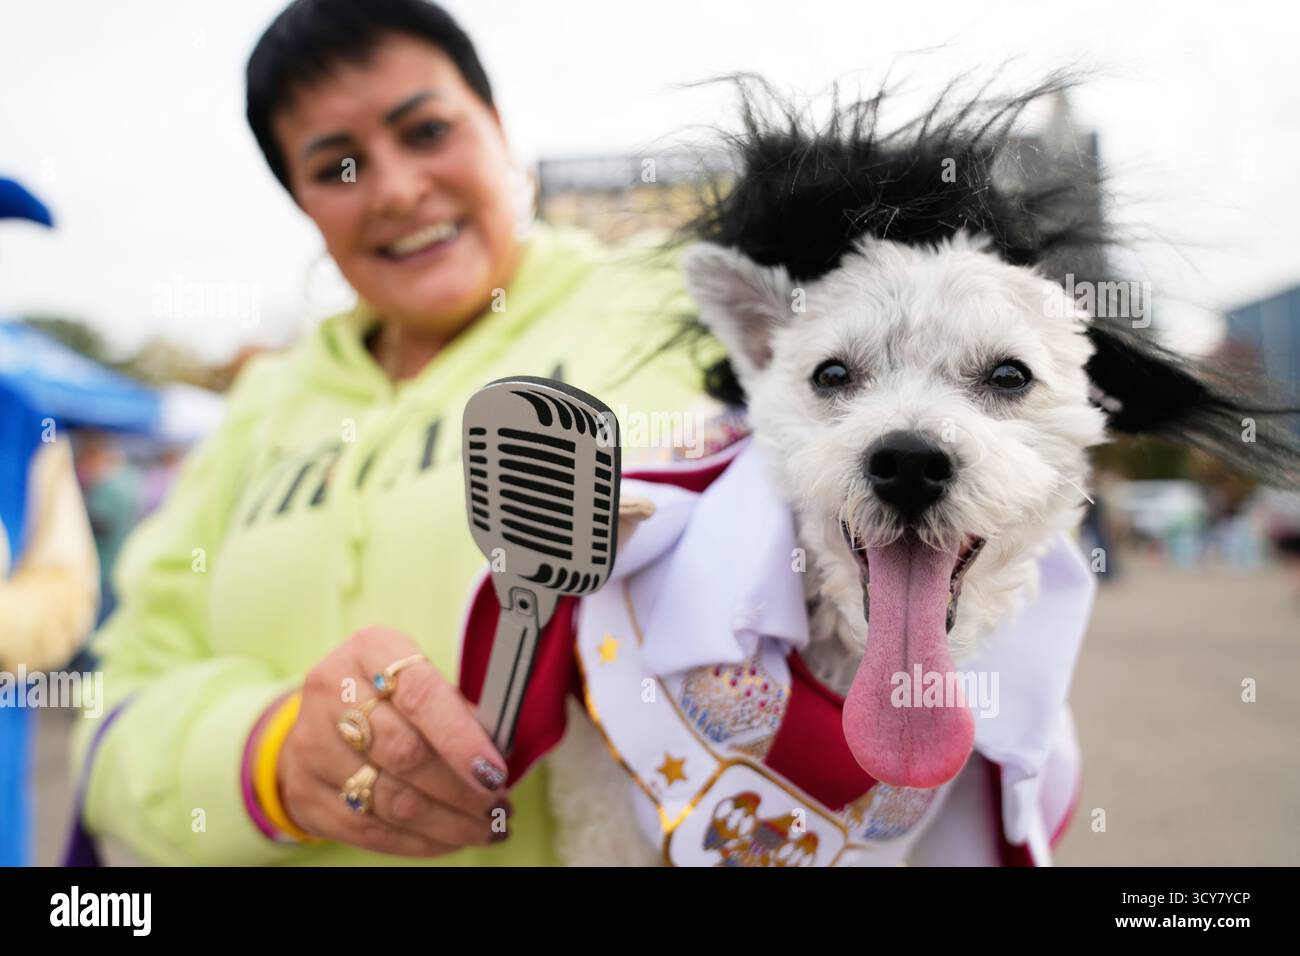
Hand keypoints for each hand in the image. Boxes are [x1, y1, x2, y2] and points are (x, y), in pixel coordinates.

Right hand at [275, 626, 511, 855]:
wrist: (318, 721)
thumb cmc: (390, 697)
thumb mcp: (421, 680)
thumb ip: (457, 710)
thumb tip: (497, 756)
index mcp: (370, 650)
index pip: (421, 695)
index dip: (461, 739)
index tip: (495, 772)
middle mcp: (332, 692)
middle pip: (404, 753)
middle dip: (462, 789)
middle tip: (500, 805)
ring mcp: (311, 745)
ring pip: (391, 800)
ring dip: (450, 823)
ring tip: (488, 828)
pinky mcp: (306, 793)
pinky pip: (372, 831)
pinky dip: (422, 842)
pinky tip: (453, 839)